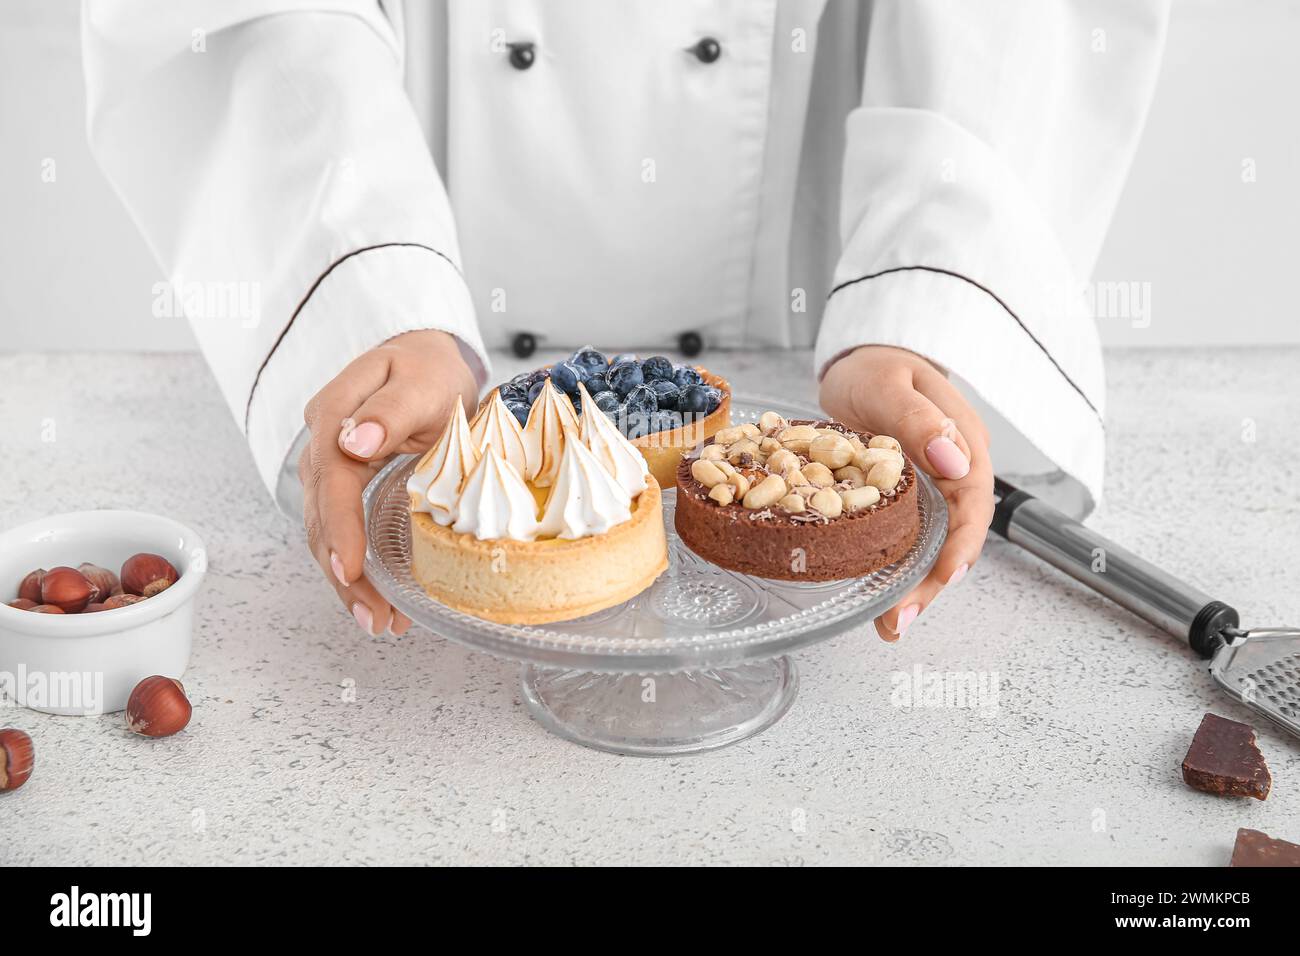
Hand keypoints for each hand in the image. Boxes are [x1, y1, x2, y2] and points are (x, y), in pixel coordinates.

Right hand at [299, 329, 477, 635]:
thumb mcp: (420, 380)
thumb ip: (390, 411)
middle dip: (343, 574)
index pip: (331, 479)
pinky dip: (359, 569)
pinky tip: (381, 602)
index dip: (339, 527)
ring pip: (327, 532)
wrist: (425, 360)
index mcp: (335, 415)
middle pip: (322, 517)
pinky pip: (345, 531)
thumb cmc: (427, 368)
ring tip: (377, 623)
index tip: (351, 568)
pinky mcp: (347, 487)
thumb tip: (355, 442)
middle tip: (373, 619)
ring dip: (347, 582)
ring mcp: (331, 468)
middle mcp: (324, 446)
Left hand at [820, 345, 992, 640]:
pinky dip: (896, 568)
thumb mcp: (890, 384)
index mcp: (962, 442)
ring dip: (915, 586)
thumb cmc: (877, 365)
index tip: (945, 577)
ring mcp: (932, 487)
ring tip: (890, 624)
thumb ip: (919, 418)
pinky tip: (878, 595)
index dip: (962, 544)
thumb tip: (954, 459)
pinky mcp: (908, 497)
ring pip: (934, 544)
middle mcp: (954, 471)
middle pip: (956, 536)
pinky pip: (909, 537)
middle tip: (899, 620)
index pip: (973, 502)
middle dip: (934, 583)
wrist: (863, 360)